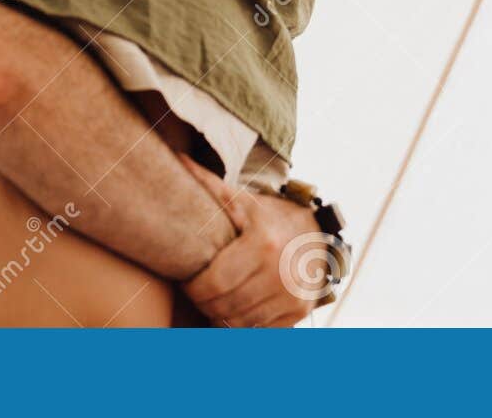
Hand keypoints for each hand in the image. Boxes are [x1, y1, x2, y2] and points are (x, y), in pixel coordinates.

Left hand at [180, 157, 333, 326]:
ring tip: (213, 301)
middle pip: (224, 306)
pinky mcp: (299, 312)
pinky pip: (260, 330)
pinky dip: (244, 325)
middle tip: (196, 292)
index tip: (186, 280)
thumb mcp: (241, 200)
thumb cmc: (268, 217)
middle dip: (204, 302)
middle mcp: (281, 273)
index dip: (193, 287)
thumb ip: (208, 184)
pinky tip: (235, 310)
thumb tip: (176, 159)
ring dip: (220, 316)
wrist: (315, 233)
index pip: (214, 282)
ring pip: (240, 322)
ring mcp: (292, 296)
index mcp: (262, 243)